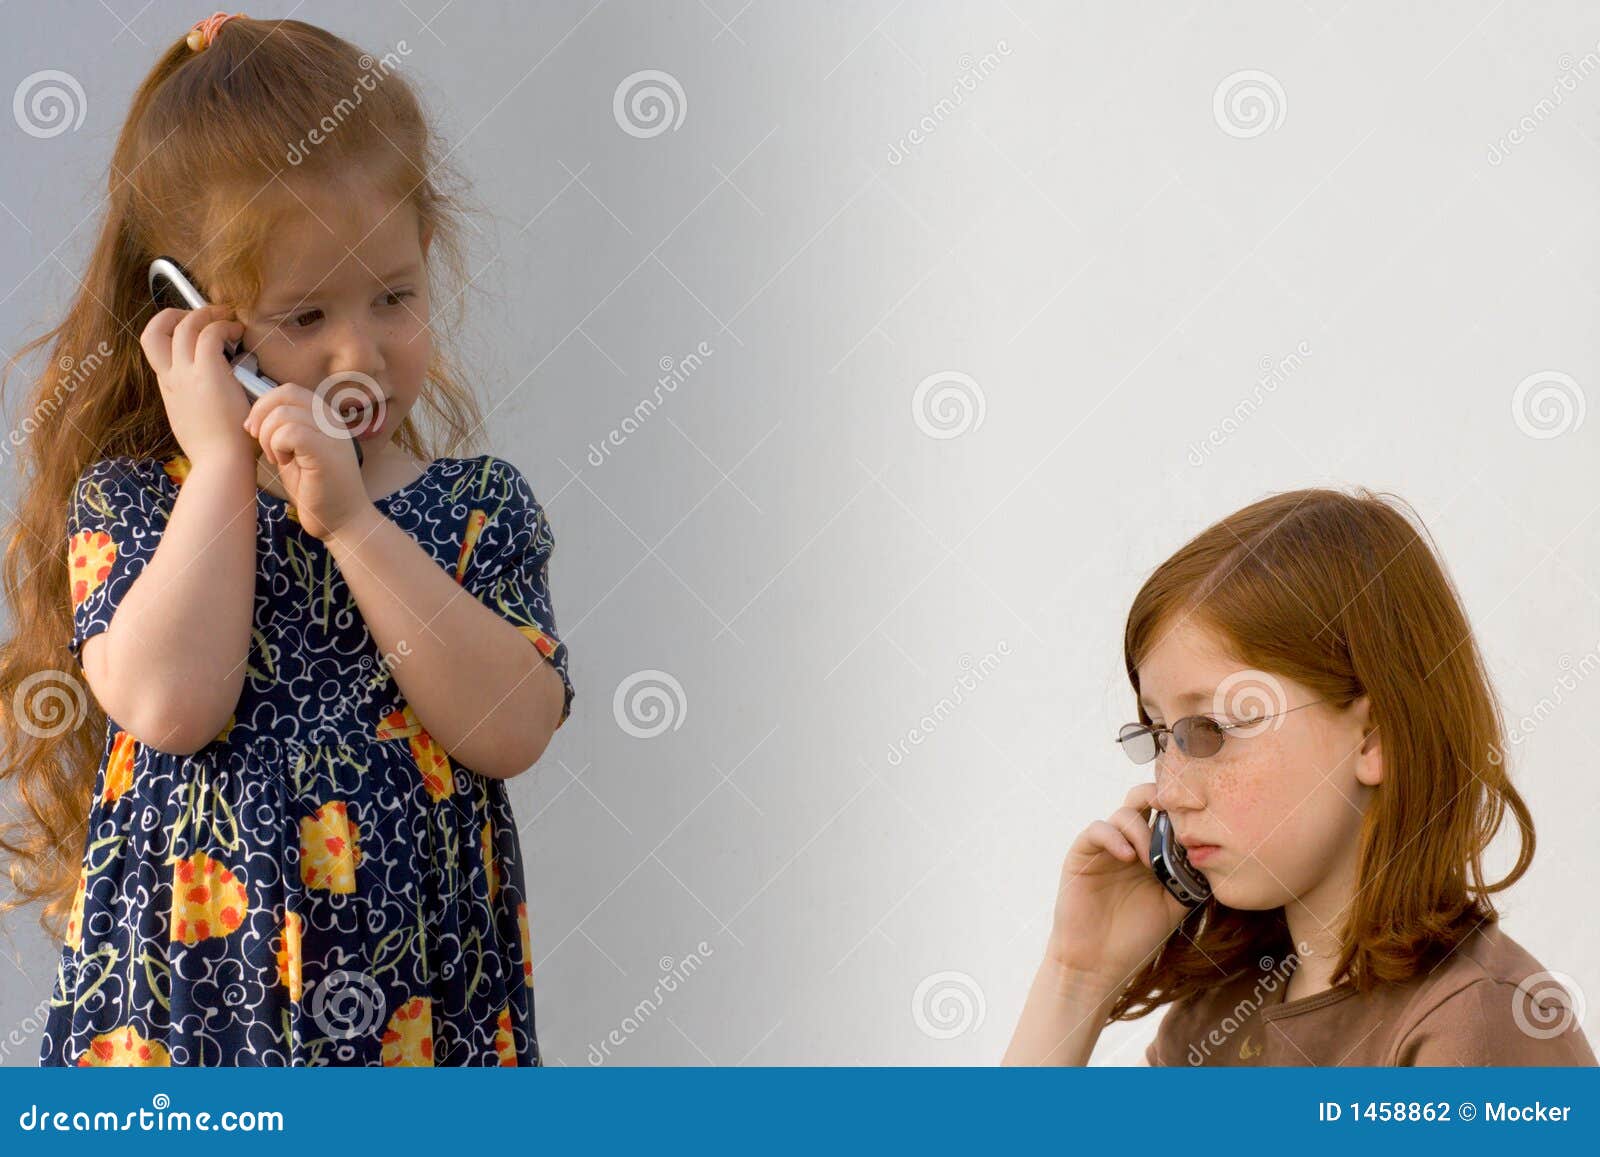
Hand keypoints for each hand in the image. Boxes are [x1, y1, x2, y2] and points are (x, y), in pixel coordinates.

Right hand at [139, 304, 253, 467]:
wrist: (221, 464)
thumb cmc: (219, 451)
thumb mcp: (196, 424)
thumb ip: (197, 406)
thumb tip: (210, 400)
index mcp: (168, 389)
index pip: (155, 349)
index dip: (169, 333)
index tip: (192, 331)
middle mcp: (170, 378)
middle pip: (155, 330)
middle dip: (177, 314)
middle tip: (206, 315)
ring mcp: (185, 374)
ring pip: (183, 325)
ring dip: (206, 313)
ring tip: (228, 317)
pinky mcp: (207, 372)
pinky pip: (210, 333)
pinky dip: (224, 325)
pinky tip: (239, 332)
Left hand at [243, 382, 371, 539]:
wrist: (342, 520)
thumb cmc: (316, 489)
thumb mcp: (295, 451)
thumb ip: (283, 428)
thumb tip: (255, 413)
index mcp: (324, 417)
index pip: (288, 390)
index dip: (263, 406)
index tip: (253, 431)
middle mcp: (331, 419)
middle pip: (285, 393)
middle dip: (260, 416)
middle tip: (260, 442)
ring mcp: (331, 433)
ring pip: (283, 413)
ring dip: (268, 437)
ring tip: (277, 458)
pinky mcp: (326, 451)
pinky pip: (289, 432)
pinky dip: (277, 447)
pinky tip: (283, 463)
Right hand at [1043, 781, 1192, 993]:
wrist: (1099, 963)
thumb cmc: (1137, 937)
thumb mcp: (1175, 905)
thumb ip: (1190, 876)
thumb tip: (1215, 852)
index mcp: (1154, 852)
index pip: (1168, 815)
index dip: (1182, 808)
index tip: (1201, 813)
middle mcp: (1130, 843)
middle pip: (1144, 799)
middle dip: (1161, 796)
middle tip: (1177, 810)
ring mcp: (1106, 848)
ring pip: (1124, 813)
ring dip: (1141, 830)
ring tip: (1149, 860)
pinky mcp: (1082, 854)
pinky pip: (1098, 830)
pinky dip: (1114, 837)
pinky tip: (1128, 857)